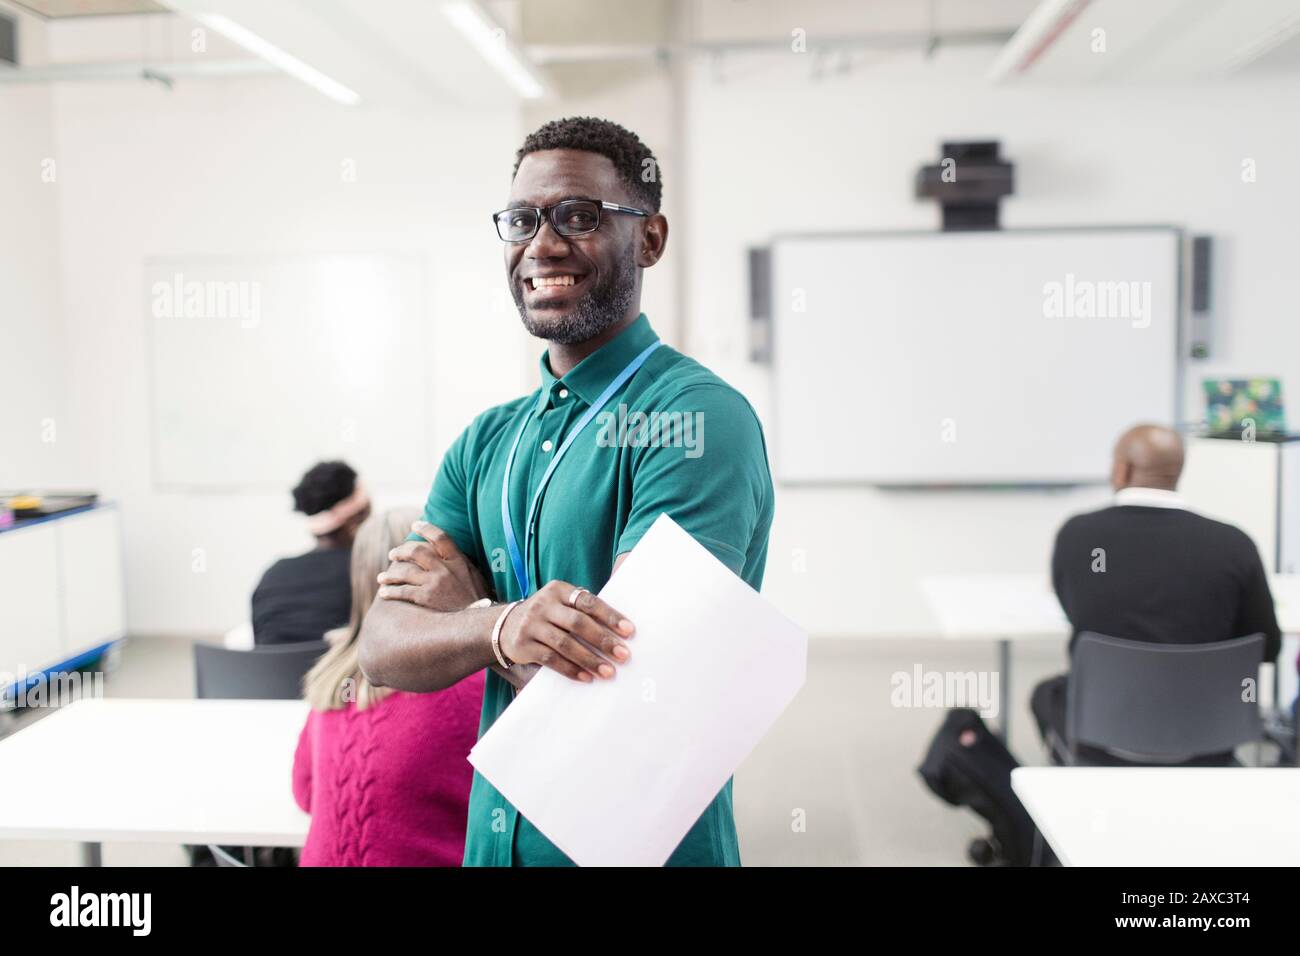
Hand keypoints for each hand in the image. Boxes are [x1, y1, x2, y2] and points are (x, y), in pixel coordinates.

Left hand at [377, 521, 489, 610]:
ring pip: (405, 571)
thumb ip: (461, 562)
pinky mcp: (426, 597)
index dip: (426, 528)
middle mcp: (445, 568)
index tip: (415, 525)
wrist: (477, 621)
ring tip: (382, 578)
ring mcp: (435, 582)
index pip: (440, 537)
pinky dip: (390, 591)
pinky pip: (402, 591)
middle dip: (401, 551)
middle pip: (416, 551)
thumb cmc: (478, 600)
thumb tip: (448, 553)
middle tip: (392, 554)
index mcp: (458, 560)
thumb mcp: (474, 575)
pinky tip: (384, 593)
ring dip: (390, 574)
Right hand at [498, 580, 634, 682]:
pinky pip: (550, 659)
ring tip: (608, 671)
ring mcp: (531, 624)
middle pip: (578, 623)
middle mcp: (543, 604)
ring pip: (565, 644)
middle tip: (623, 655)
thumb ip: (582, 611)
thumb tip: (619, 631)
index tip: (629, 631)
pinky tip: (586, 677)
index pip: (588, 601)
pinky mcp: (523, 645)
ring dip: (589, 659)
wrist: (504, 626)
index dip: (610, 616)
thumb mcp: (560, 604)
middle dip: (603, 640)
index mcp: (558, 590)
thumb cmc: (546, 616)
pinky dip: (570, 669)